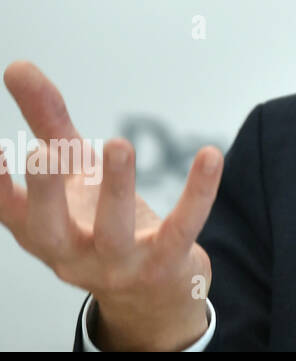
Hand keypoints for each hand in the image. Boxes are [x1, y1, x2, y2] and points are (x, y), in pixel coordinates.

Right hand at [0, 61, 223, 350]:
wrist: (151, 295)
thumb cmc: (98, 223)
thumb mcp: (73, 175)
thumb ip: (49, 123)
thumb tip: (17, 65)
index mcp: (43, 232)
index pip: (14, 213)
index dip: (0, 189)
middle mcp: (73, 254)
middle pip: (50, 229)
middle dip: (46, 192)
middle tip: (46, 153)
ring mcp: (118, 264)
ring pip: (113, 231)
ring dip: (116, 189)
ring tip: (119, 144)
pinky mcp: (166, 263)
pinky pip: (182, 228)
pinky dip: (197, 194)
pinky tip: (210, 155)